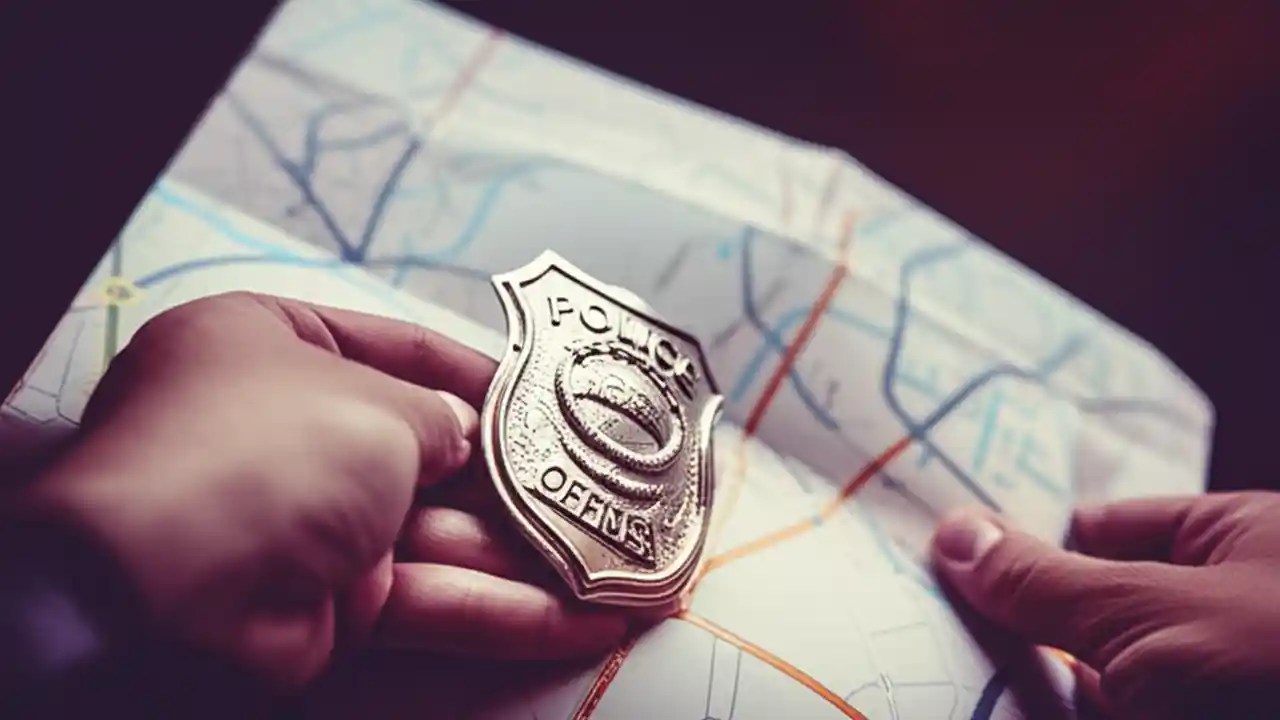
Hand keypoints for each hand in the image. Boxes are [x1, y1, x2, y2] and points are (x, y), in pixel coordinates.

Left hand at [24, 292, 628, 688]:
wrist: (164, 594)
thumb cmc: (269, 450)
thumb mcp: (373, 401)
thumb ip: (439, 415)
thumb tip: (471, 433)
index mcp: (275, 349)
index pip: (400, 348)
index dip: (483, 371)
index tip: (556, 394)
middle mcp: (293, 432)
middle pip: (433, 450)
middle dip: (526, 477)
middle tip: (609, 487)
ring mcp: (312, 522)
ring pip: (445, 536)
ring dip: (535, 557)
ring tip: (623, 567)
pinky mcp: (334, 604)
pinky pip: (433, 599)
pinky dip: (505, 614)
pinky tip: (585, 622)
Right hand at [930, 492, 1279, 718]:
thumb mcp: (1158, 618)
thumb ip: (1049, 583)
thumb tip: (953, 534)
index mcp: (1234, 541)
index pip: (1098, 531)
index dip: (1025, 552)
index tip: (946, 582)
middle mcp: (1228, 611)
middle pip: (1094, 613)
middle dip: (1027, 634)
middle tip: (943, 650)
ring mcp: (1214, 679)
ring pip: (1108, 684)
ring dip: (1047, 694)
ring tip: (969, 693)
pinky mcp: (1201, 710)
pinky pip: (1123, 709)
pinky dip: (1078, 714)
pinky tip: (1020, 710)